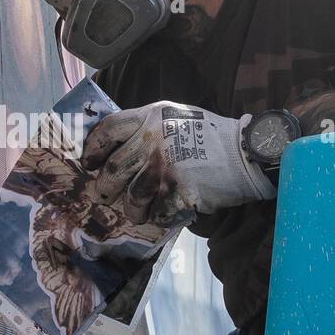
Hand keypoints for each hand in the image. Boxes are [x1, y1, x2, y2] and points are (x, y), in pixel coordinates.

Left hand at [81, 101, 274, 225]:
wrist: (246, 153)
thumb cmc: (210, 136)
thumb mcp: (175, 117)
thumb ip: (146, 126)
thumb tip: (115, 147)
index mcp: (150, 117)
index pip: (109, 130)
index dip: (93, 149)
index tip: (89, 164)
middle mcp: (153, 140)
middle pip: (114, 169)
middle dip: (106, 187)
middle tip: (106, 194)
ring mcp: (165, 167)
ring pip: (132, 197)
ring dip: (131, 210)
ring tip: (137, 212)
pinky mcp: (179, 191)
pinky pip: (157, 213)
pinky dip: (158, 217)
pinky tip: (165, 213)